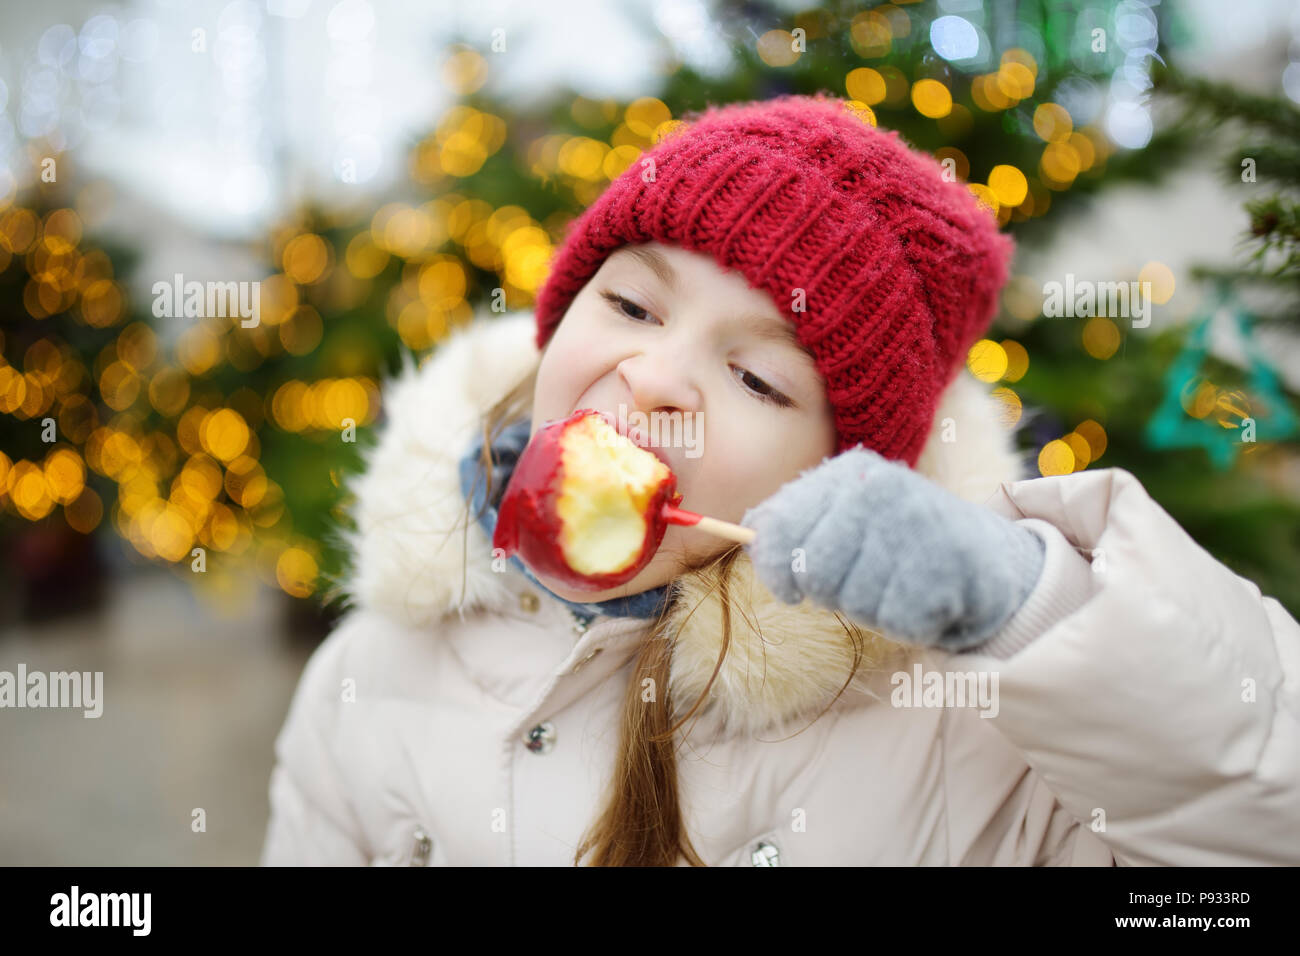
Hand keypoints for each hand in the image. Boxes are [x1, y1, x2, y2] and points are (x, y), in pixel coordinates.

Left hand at [739, 446, 1045, 650]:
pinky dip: (903, 621)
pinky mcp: (945, 564)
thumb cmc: (894, 544)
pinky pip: (892, 619)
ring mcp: (915, 522)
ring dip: (870, 608)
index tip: (788, 590)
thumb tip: (746, 535)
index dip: (777, 570)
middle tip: (861, 583)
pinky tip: (922, 598)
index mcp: (846, 474)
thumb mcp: (840, 520)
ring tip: (896, 584)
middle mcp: (879, 489)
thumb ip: (789, 523)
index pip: (780, 530)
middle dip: (832, 592)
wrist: (985, 556)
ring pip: (852, 601)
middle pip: (816, 574)